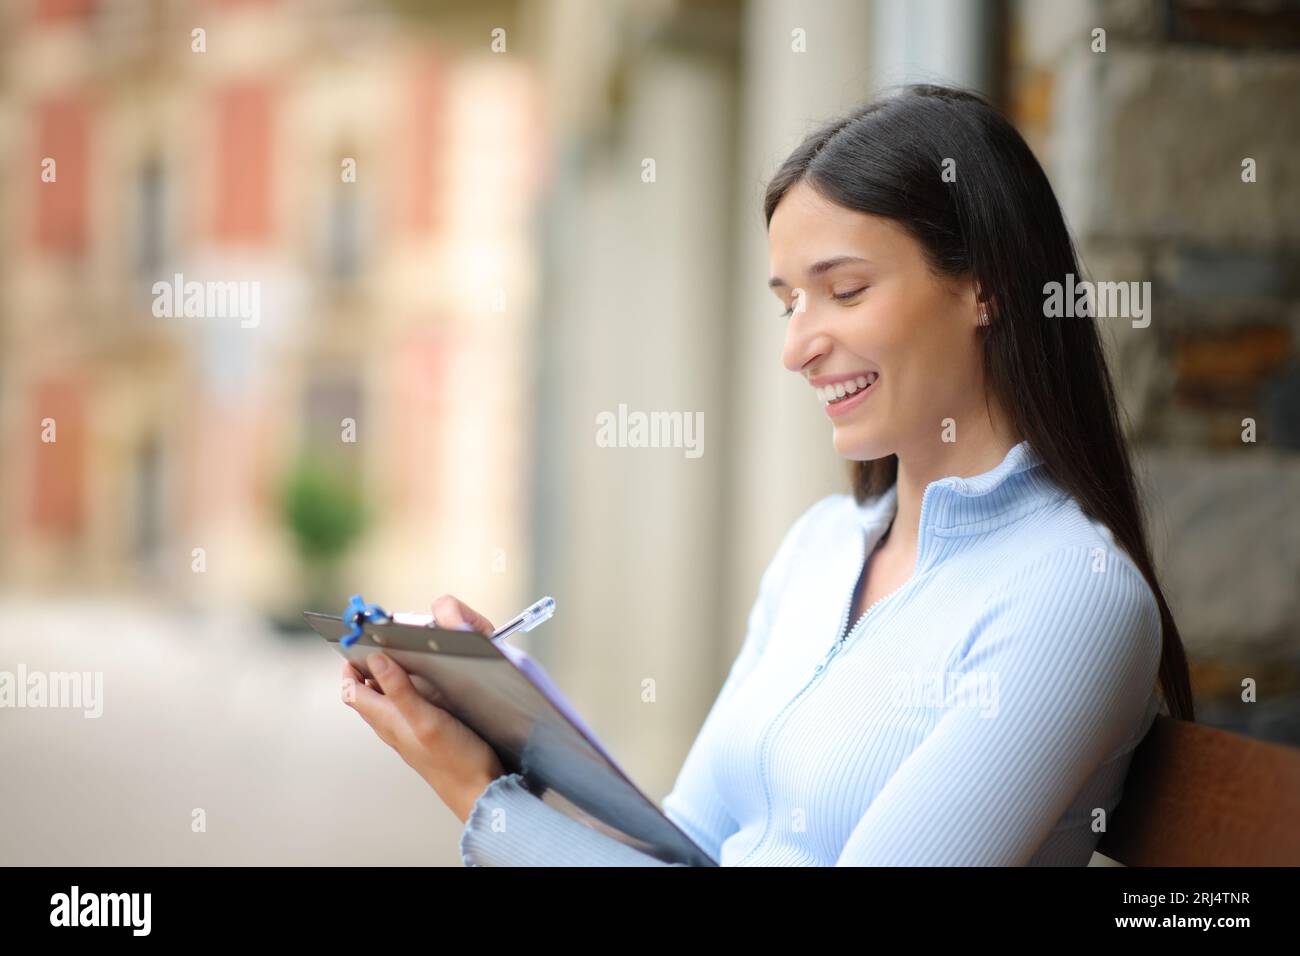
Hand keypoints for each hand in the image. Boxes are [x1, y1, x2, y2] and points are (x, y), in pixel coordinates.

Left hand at [341, 594, 506, 822]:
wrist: (480, 791)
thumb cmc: (455, 760)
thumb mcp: (426, 720)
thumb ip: (400, 690)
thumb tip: (376, 659)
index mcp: (386, 720)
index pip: (351, 690)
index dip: (350, 666)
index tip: (360, 641)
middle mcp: (392, 724)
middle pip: (367, 691)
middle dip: (370, 664)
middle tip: (387, 640)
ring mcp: (408, 729)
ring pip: (388, 697)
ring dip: (391, 674)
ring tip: (408, 653)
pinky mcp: (426, 731)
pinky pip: (408, 704)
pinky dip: (411, 686)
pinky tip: (431, 678)